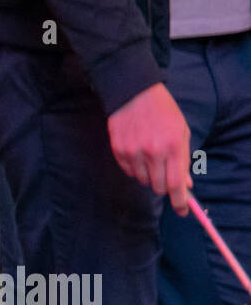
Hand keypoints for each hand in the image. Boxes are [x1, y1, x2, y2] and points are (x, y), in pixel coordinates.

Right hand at [107, 83, 191, 213]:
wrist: (134, 94)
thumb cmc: (163, 112)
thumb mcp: (181, 131)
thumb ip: (183, 160)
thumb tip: (185, 185)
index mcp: (174, 145)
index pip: (176, 184)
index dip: (180, 201)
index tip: (183, 210)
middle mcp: (154, 151)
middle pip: (159, 186)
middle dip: (164, 185)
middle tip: (164, 172)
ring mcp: (134, 152)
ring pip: (143, 180)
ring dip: (149, 174)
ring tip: (150, 155)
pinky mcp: (119, 151)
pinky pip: (129, 172)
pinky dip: (135, 168)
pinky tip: (138, 151)